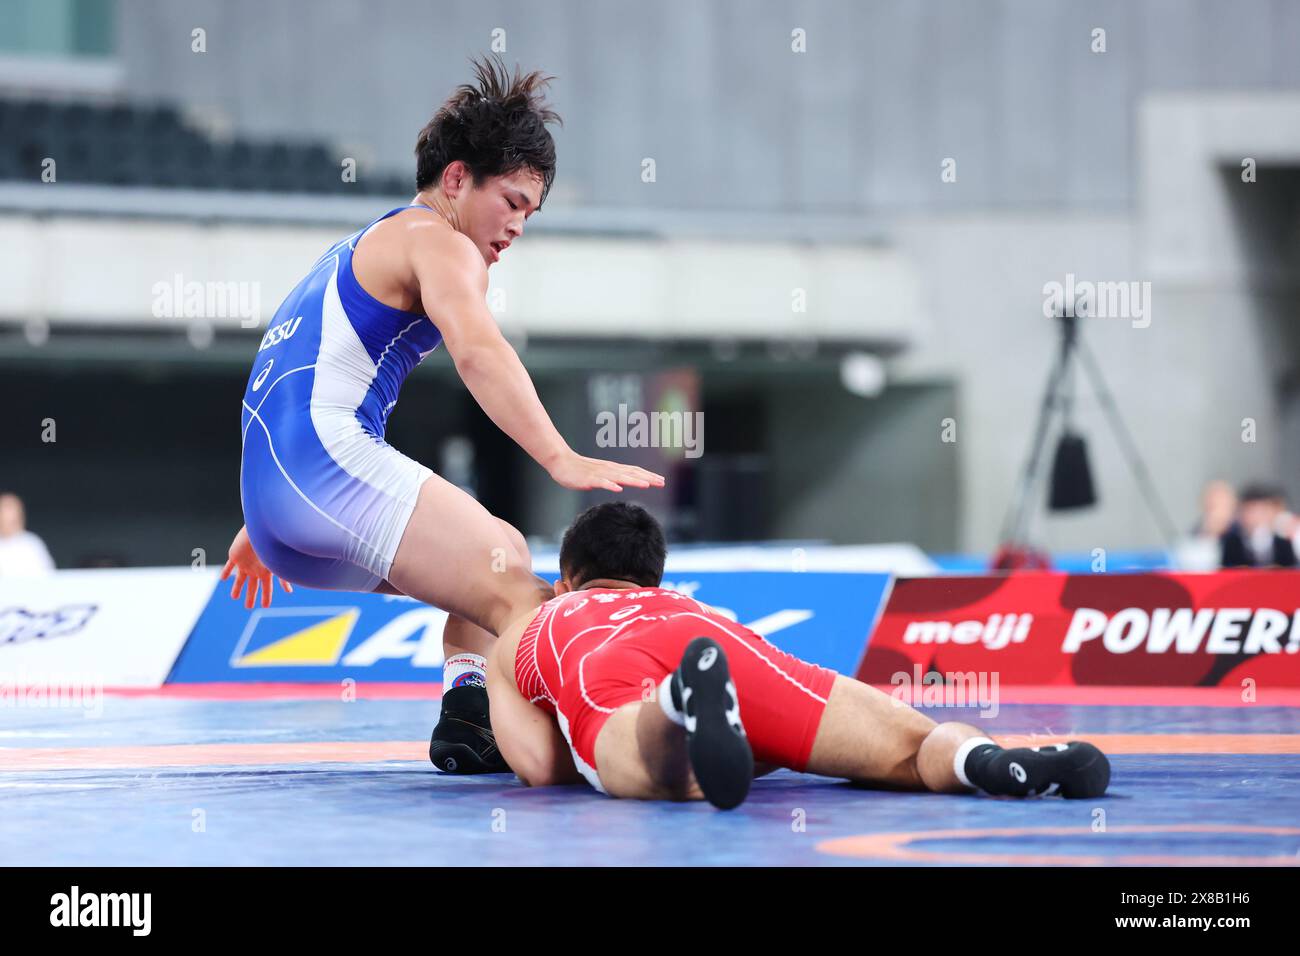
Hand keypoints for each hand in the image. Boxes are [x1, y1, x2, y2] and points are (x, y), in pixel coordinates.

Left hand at [221, 525, 292, 609]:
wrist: (259, 530)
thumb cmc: (270, 546)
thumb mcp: (276, 565)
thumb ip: (282, 578)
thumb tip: (290, 592)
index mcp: (266, 572)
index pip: (266, 588)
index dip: (266, 598)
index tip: (266, 606)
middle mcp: (255, 569)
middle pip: (252, 586)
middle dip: (251, 597)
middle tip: (248, 607)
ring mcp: (245, 563)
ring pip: (240, 579)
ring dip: (237, 588)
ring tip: (234, 597)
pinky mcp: (235, 556)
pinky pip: (229, 566)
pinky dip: (226, 572)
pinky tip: (223, 578)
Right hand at [546, 452, 665, 491]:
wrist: (560, 462)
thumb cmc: (578, 470)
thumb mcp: (598, 475)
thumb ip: (610, 478)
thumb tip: (622, 484)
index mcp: (612, 469)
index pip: (634, 472)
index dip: (648, 476)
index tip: (661, 481)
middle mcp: (609, 469)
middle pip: (631, 473)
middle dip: (648, 478)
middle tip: (662, 482)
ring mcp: (599, 473)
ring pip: (620, 477)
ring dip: (634, 480)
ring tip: (647, 484)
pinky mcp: (588, 479)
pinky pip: (601, 482)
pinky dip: (610, 485)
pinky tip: (618, 488)